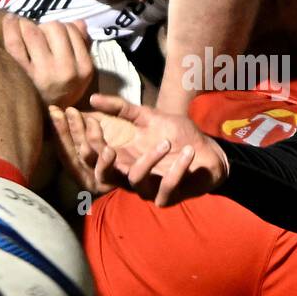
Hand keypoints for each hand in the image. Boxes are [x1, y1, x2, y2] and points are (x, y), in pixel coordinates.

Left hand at [3, 16, 93, 107]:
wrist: (39, 122)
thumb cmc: (58, 93)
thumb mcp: (78, 74)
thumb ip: (81, 47)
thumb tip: (80, 23)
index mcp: (84, 69)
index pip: (72, 30)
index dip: (60, 28)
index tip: (51, 37)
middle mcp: (67, 71)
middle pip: (55, 27)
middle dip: (44, 27)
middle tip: (38, 37)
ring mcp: (43, 73)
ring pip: (34, 30)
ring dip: (27, 26)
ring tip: (23, 32)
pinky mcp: (22, 75)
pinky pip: (15, 42)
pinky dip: (11, 26)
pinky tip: (10, 21)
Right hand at [57, 94, 228, 205]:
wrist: (207, 152)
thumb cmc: (175, 134)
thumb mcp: (148, 116)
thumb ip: (121, 108)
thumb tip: (92, 97)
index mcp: (121, 158)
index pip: (93, 156)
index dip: (88, 142)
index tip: (92, 123)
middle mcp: (129, 177)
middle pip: (103, 177)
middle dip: (102, 164)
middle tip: (108, 149)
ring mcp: (147, 190)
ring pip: (136, 179)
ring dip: (149, 159)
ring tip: (166, 141)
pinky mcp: (167, 197)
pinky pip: (167, 186)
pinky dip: (178, 168)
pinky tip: (188, 152)